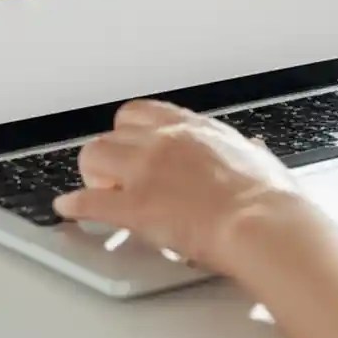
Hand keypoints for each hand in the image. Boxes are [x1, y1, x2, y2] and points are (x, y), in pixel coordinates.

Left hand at [53, 99, 302, 275]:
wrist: (262, 223)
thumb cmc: (269, 199)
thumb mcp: (260, 160)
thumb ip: (245, 152)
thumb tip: (252, 150)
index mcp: (194, 129)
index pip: (145, 113)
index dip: (132, 131)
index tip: (132, 144)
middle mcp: (164, 142)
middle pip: (113, 133)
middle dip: (111, 154)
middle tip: (117, 174)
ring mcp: (145, 171)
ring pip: (93, 156)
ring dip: (93, 174)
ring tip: (100, 191)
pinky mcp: (133, 206)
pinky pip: (88, 201)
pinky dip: (75, 205)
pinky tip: (69, 208)